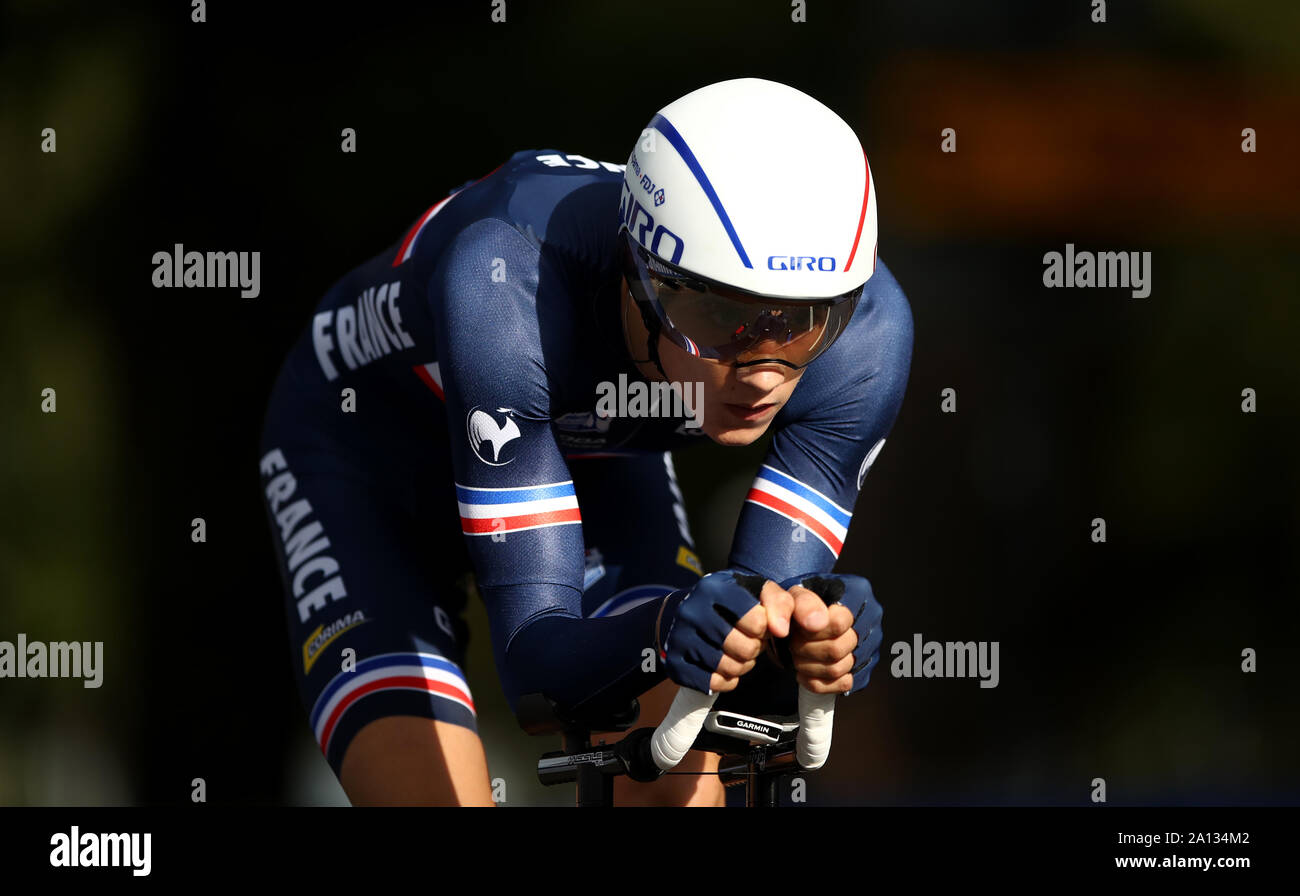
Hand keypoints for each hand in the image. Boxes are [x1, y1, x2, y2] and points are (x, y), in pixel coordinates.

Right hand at [658, 572, 796, 693]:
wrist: (685, 612)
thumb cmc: (729, 602)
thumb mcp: (756, 590)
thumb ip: (779, 603)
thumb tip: (781, 631)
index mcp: (714, 588)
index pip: (757, 622)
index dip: (764, 628)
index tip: (757, 624)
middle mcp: (693, 612)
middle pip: (746, 649)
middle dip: (754, 648)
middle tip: (748, 640)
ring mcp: (680, 638)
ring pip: (730, 668)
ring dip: (741, 665)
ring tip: (736, 652)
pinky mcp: (674, 663)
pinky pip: (714, 683)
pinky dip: (726, 679)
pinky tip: (723, 665)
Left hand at [781, 574, 882, 695]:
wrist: (802, 616)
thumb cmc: (799, 603)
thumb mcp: (790, 594)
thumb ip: (797, 603)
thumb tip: (815, 623)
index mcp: (857, 593)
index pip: (837, 624)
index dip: (810, 630)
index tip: (797, 627)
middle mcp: (871, 619)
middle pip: (836, 650)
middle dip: (806, 648)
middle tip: (792, 642)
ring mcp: (871, 645)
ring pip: (838, 669)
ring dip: (808, 665)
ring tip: (797, 653)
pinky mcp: (864, 669)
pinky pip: (841, 684)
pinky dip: (817, 680)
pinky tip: (806, 668)